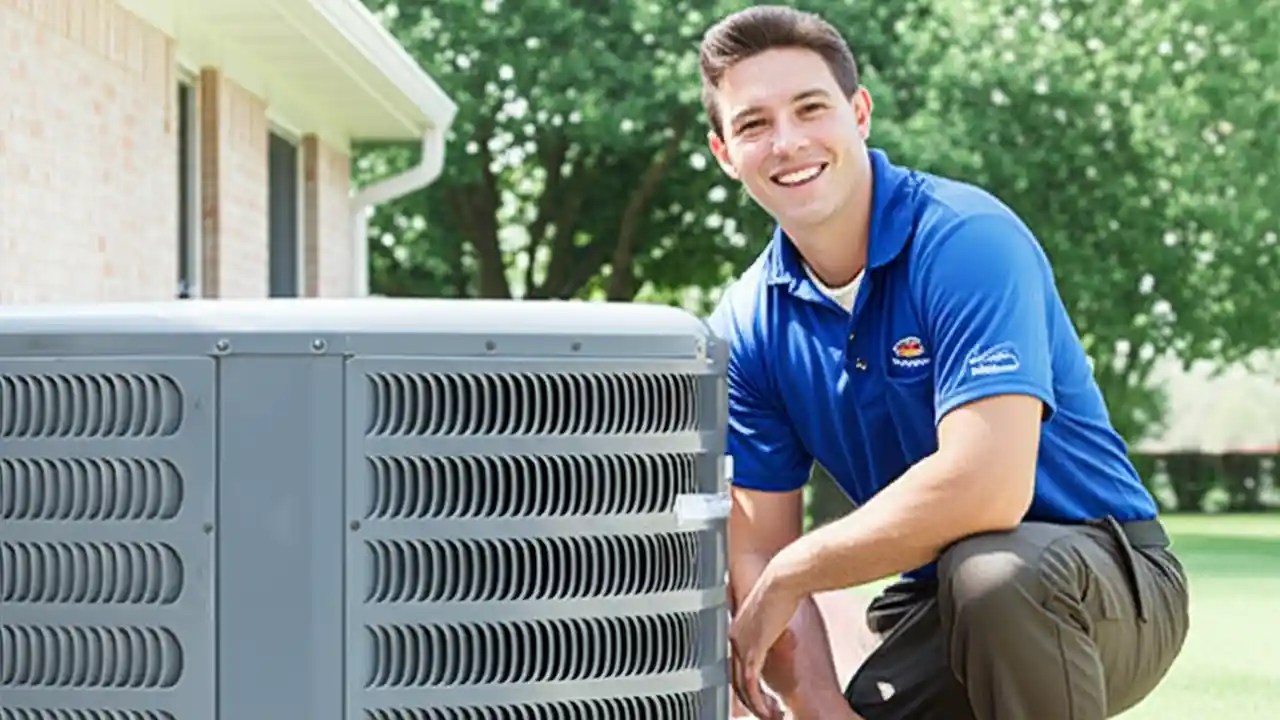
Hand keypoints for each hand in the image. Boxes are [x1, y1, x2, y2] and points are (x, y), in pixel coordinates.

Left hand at [729, 561, 803, 719]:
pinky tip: (768, 710)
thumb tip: (778, 636)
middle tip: (766, 714)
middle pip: (734, 680)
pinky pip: (750, 683)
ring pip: (741, 686)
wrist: (782, 580)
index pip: (733, 667)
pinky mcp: (754, 649)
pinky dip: (758, 701)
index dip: (742, 688)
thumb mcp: (772, 616)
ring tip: (771, 715)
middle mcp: (734, 640)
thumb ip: (770, 630)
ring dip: (756, 706)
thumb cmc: (782, 591)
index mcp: (737, 632)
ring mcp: (742, 645)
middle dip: (749, 703)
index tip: (756, 701)